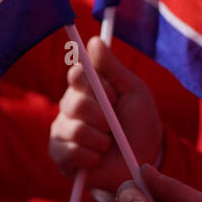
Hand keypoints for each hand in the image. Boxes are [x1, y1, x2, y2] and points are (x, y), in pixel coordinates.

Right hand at [49, 36, 161, 192]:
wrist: (143, 160)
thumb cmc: (140, 123)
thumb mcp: (134, 92)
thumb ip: (113, 68)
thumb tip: (94, 40)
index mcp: (86, 87)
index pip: (77, 73)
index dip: (98, 86)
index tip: (115, 96)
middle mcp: (69, 105)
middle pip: (74, 101)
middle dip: (102, 115)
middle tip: (114, 124)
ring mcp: (62, 130)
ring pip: (74, 128)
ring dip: (100, 139)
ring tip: (109, 144)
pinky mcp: (59, 155)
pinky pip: (69, 151)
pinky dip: (91, 156)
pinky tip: (98, 158)